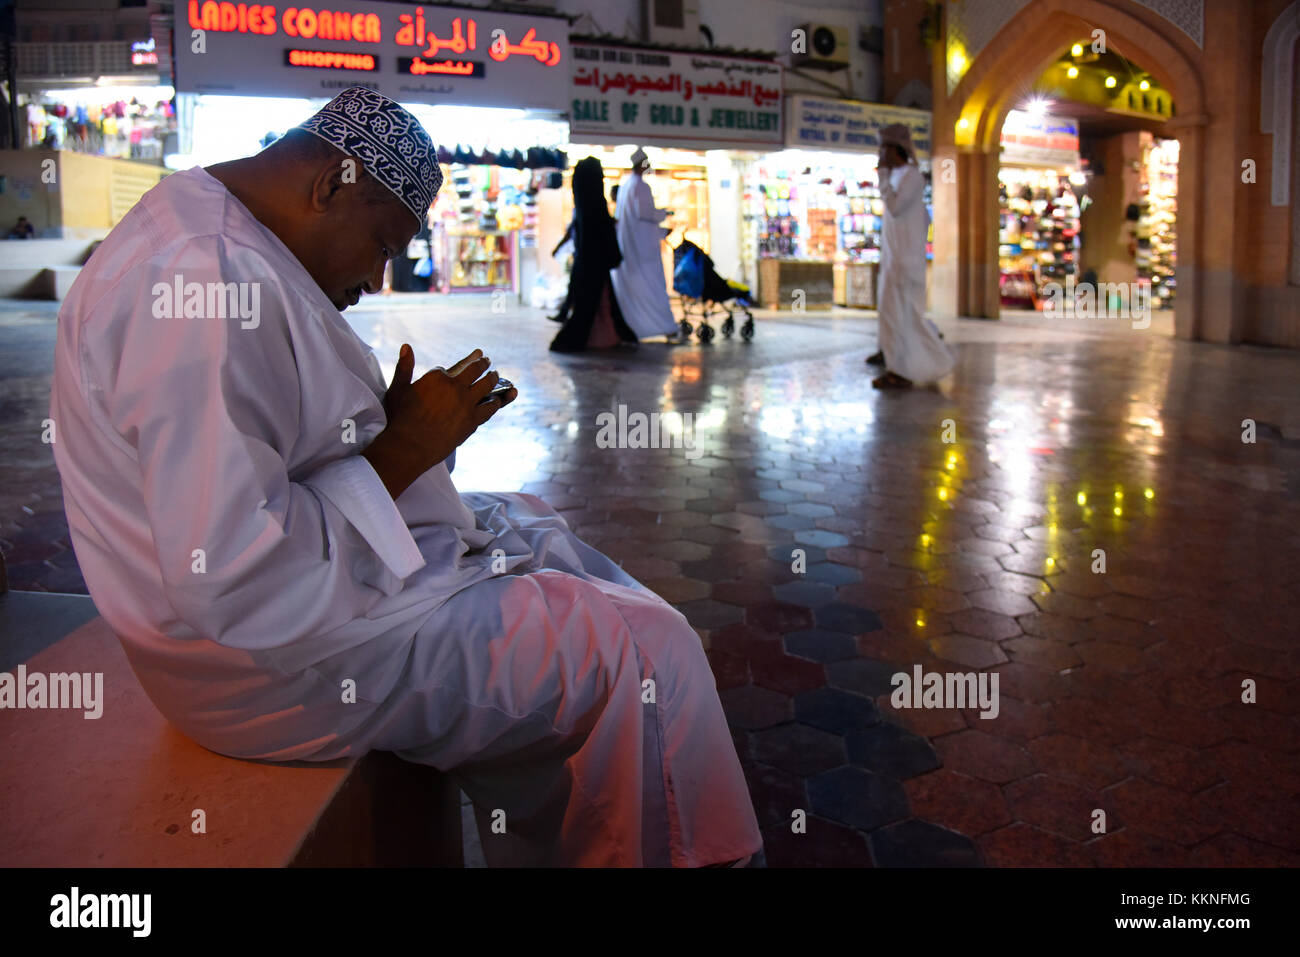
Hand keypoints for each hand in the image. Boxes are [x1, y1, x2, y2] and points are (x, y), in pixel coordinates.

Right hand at [364, 344, 514, 498]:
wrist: (410, 445)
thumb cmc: (400, 418)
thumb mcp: (398, 389)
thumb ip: (404, 367)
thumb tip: (407, 346)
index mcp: (439, 377)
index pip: (459, 365)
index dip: (469, 359)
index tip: (478, 353)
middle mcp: (456, 387)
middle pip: (475, 371)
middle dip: (483, 364)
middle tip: (487, 362)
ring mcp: (467, 403)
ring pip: (487, 386)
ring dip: (493, 379)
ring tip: (496, 376)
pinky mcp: (473, 421)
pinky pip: (490, 407)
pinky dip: (496, 401)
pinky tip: (498, 400)